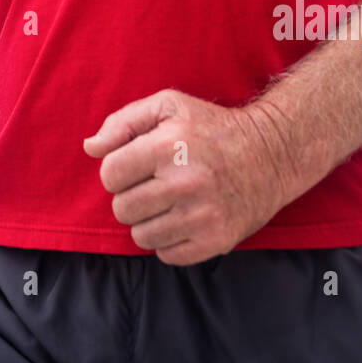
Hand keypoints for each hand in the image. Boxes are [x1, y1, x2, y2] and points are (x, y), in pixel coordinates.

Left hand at [83, 88, 293, 264]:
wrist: (271, 154)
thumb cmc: (212, 128)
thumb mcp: (168, 106)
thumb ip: (123, 122)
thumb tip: (90, 148)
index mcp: (169, 146)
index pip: (110, 174)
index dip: (116, 170)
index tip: (135, 165)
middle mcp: (185, 183)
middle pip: (122, 209)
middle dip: (130, 196)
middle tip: (153, 184)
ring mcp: (202, 216)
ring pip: (141, 236)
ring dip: (147, 221)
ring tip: (167, 202)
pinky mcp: (216, 241)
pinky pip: (166, 256)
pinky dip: (168, 241)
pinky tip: (183, 219)